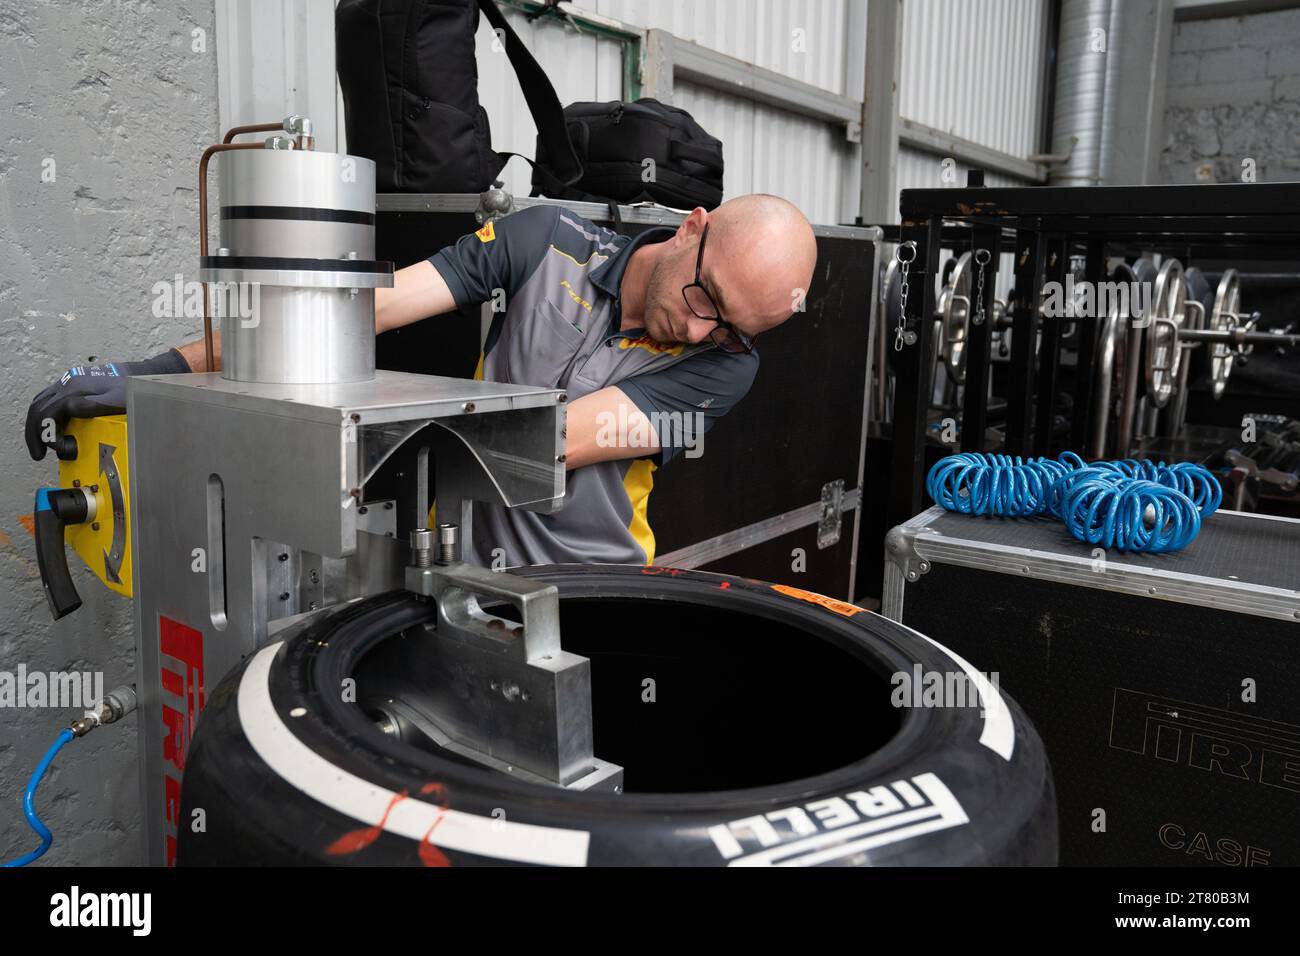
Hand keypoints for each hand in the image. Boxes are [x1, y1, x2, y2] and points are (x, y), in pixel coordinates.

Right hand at [24, 350, 188, 459]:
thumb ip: (90, 406)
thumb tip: (66, 411)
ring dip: (37, 424)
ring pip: (40, 402)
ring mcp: (68, 382)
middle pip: (38, 407)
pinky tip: (51, 429)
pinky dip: (46, 415)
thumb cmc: (130, 390)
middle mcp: (67, 383)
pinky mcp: (72, 385)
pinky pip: (50, 400)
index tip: (52, 449)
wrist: (139, 375)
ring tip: (41, 445)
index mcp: (75, 388)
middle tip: (38, 454)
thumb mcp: (115, 401)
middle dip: (35, 433)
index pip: (48, 412)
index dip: (46, 434)